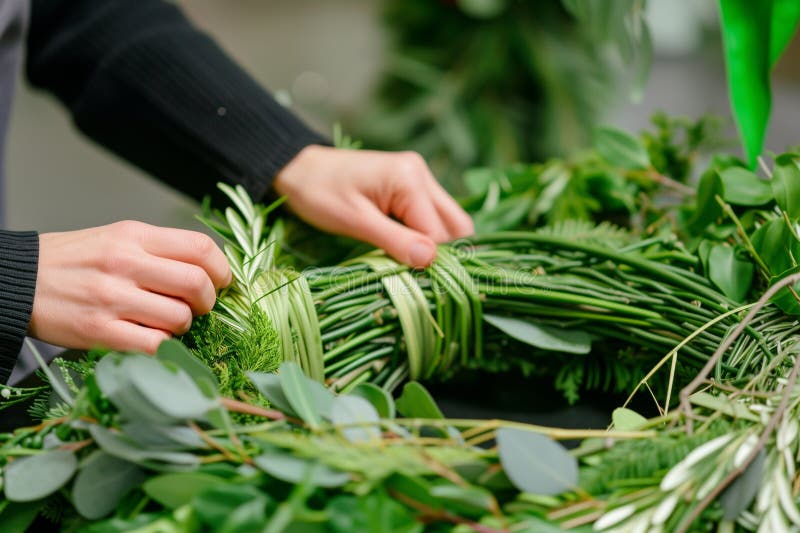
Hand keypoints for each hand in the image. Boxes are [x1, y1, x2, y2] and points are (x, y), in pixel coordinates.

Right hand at [29, 221, 231, 352]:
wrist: (16, 279)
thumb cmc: (74, 260)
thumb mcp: (116, 238)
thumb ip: (159, 250)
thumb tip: (208, 270)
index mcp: (135, 236)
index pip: (201, 248)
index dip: (222, 270)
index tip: (221, 282)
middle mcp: (126, 263)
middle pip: (197, 284)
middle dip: (208, 301)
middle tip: (197, 307)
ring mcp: (112, 298)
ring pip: (179, 317)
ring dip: (183, 325)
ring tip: (165, 322)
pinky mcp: (99, 331)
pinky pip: (155, 344)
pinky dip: (162, 345)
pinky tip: (149, 337)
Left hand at [273, 146, 473, 267]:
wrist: (298, 168)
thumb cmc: (318, 193)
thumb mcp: (354, 221)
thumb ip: (394, 241)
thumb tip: (431, 262)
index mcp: (410, 179)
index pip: (440, 233)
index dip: (430, 261)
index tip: (414, 283)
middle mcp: (422, 174)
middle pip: (457, 226)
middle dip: (442, 254)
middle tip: (415, 275)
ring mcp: (419, 179)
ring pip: (448, 223)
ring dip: (433, 247)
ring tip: (407, 263)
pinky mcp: (411, 188)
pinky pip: (431, 218)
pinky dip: (423, 237)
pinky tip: (403, 249)